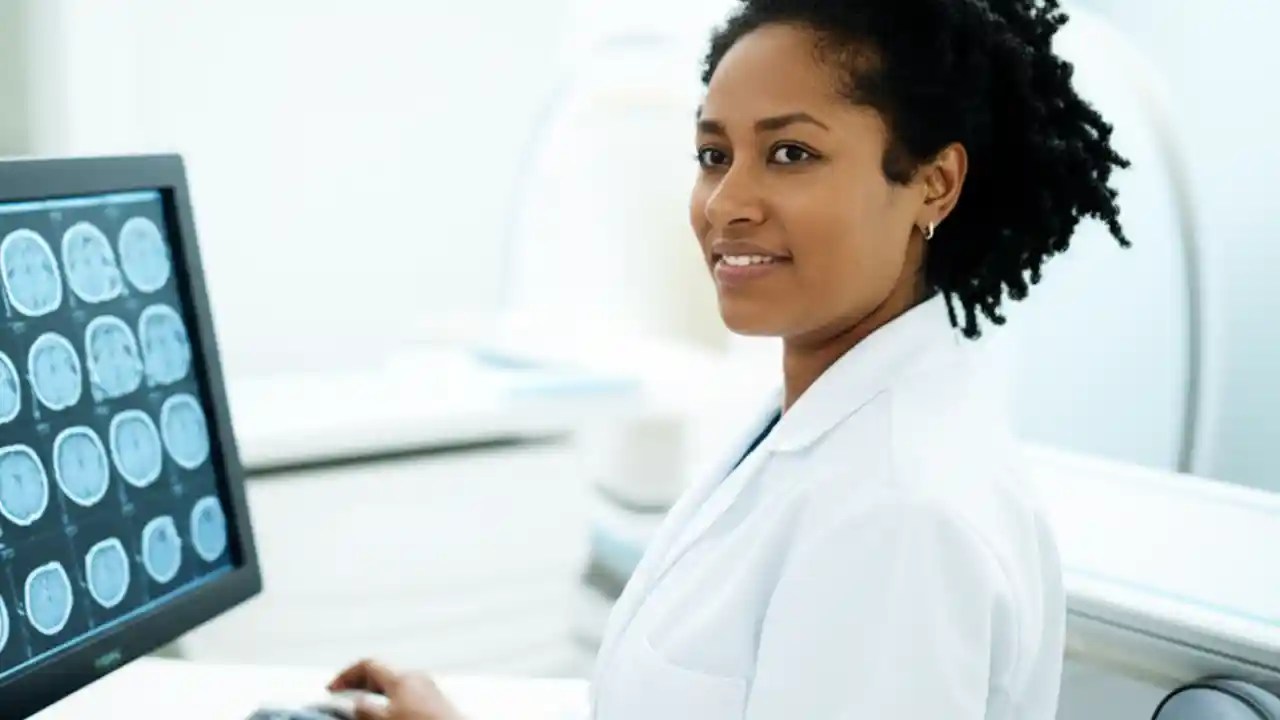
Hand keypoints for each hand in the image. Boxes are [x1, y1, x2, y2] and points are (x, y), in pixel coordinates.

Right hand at [328, 659, 465, 719]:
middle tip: (343, 698)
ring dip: (375, 694)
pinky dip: (390, 701)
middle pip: (382, 673)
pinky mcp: (437, 703)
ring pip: (394, 685)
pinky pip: (406, 695)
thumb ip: (365, 710)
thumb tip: (355, 703)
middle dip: (359, 684)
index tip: (332, 689)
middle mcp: (418, 678)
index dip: (346, 674)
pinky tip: (387, 715)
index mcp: (403, 677)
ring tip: (362, 709)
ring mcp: (429, 689)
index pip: (368, 663)